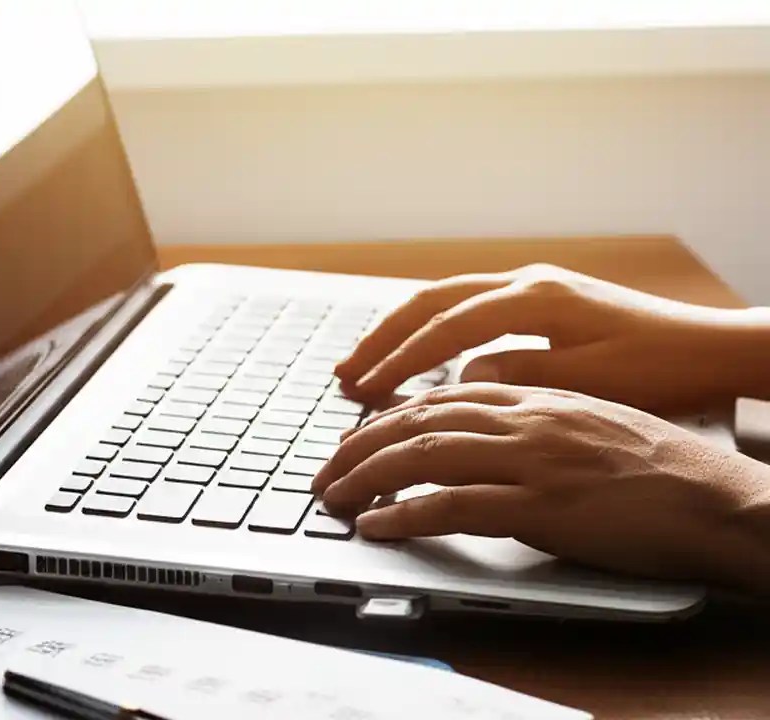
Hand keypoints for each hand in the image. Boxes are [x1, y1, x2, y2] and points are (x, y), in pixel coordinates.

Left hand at [310, 383, 769, 592]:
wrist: (713, 497)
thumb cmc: (657, 465)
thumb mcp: (588, 417)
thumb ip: (531, 409)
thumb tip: (479, 401)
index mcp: (536, 396)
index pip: (439, 396)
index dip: (388, 416)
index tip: (356, 434)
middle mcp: (525, 418)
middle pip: (417, 420)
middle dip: (360, 445)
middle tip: (326, 469)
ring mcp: (530, 459)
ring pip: (423, 456)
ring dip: (365, 477)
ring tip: (334, 496)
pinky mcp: (539, 506)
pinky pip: (452, 506)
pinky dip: (405, 515)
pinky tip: (376, 526)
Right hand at [334, 264, 769, 411]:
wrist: (712, 349)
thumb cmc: (662, 369)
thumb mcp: (589, 380)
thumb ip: (519, 375)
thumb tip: (461, 377)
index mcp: (536, 298)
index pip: (447, 327)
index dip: (400, 360)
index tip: (365, 390)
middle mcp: (527, 282)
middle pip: (431, 302)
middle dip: (383, 339)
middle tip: (344, 374)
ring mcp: (532, 287)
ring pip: (444, 301)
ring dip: (400, 332)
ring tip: (363, 364)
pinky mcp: (540, 302)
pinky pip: (466, 310)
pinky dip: (430, 332)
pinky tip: (415, 354)